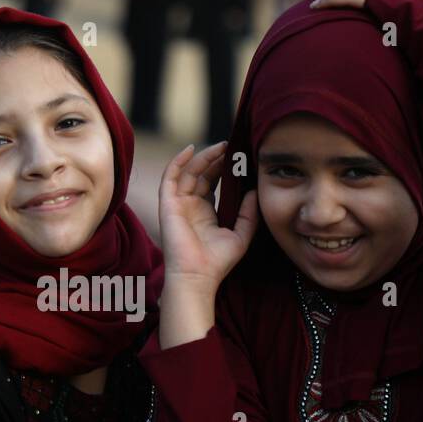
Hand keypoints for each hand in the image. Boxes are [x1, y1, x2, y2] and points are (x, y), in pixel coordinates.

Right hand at [158, 141, 258, 294]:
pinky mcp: (167, 204)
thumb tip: (255, 190)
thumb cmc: (217, 262)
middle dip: (216, 159)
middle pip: (202, 175)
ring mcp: (178, 204)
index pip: (213, 183)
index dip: (224, 169)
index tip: (239, 157)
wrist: (197, 275)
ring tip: (220, 146)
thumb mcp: (241, 234)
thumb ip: (248, 213)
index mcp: (206, 213)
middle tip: (232, 147)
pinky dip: (178, 161)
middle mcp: (190, 206)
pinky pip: (170, 177)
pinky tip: (191, 149)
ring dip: (202, 157)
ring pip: (189, 172)